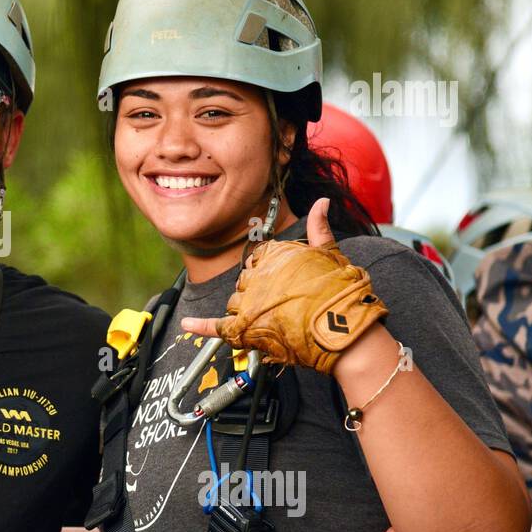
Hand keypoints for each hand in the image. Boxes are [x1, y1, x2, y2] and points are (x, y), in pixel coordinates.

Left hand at [180, 198, 387, 373]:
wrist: (344, 330)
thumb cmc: (340, 293)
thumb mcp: (331, 254)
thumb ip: (320, 228)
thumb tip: (321, 201)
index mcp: (272, 256)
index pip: (257, 260)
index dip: (270, 273)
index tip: (284, 283)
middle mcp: (256, 276)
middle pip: (246, 283)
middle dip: (259, 292)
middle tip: (286, 305)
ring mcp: (248, 302)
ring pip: (236, 303)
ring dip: (247, 311)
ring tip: (275, 320)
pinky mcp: (244, 328)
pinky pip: (216, 327)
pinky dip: (200, 326)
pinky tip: (187, 324)